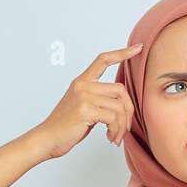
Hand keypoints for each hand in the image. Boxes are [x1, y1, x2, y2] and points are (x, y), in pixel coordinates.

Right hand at [31, 44, 140, 159]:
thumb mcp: (84, 107)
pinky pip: (113, 118)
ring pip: (119, 106)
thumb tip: (123, 102)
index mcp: (82, 81)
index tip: (138, 48)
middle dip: (128, 111)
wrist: (48, 138)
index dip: (122, 53)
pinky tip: (110, 137)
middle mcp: (83, 85)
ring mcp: (84, 96)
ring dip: (122, 125)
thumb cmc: (67, 126)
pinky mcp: (85, 109)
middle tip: (125, 128)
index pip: (103, 59)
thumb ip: (100, 99)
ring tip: (115, 136)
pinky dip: (116, 131)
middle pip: (121, 90)